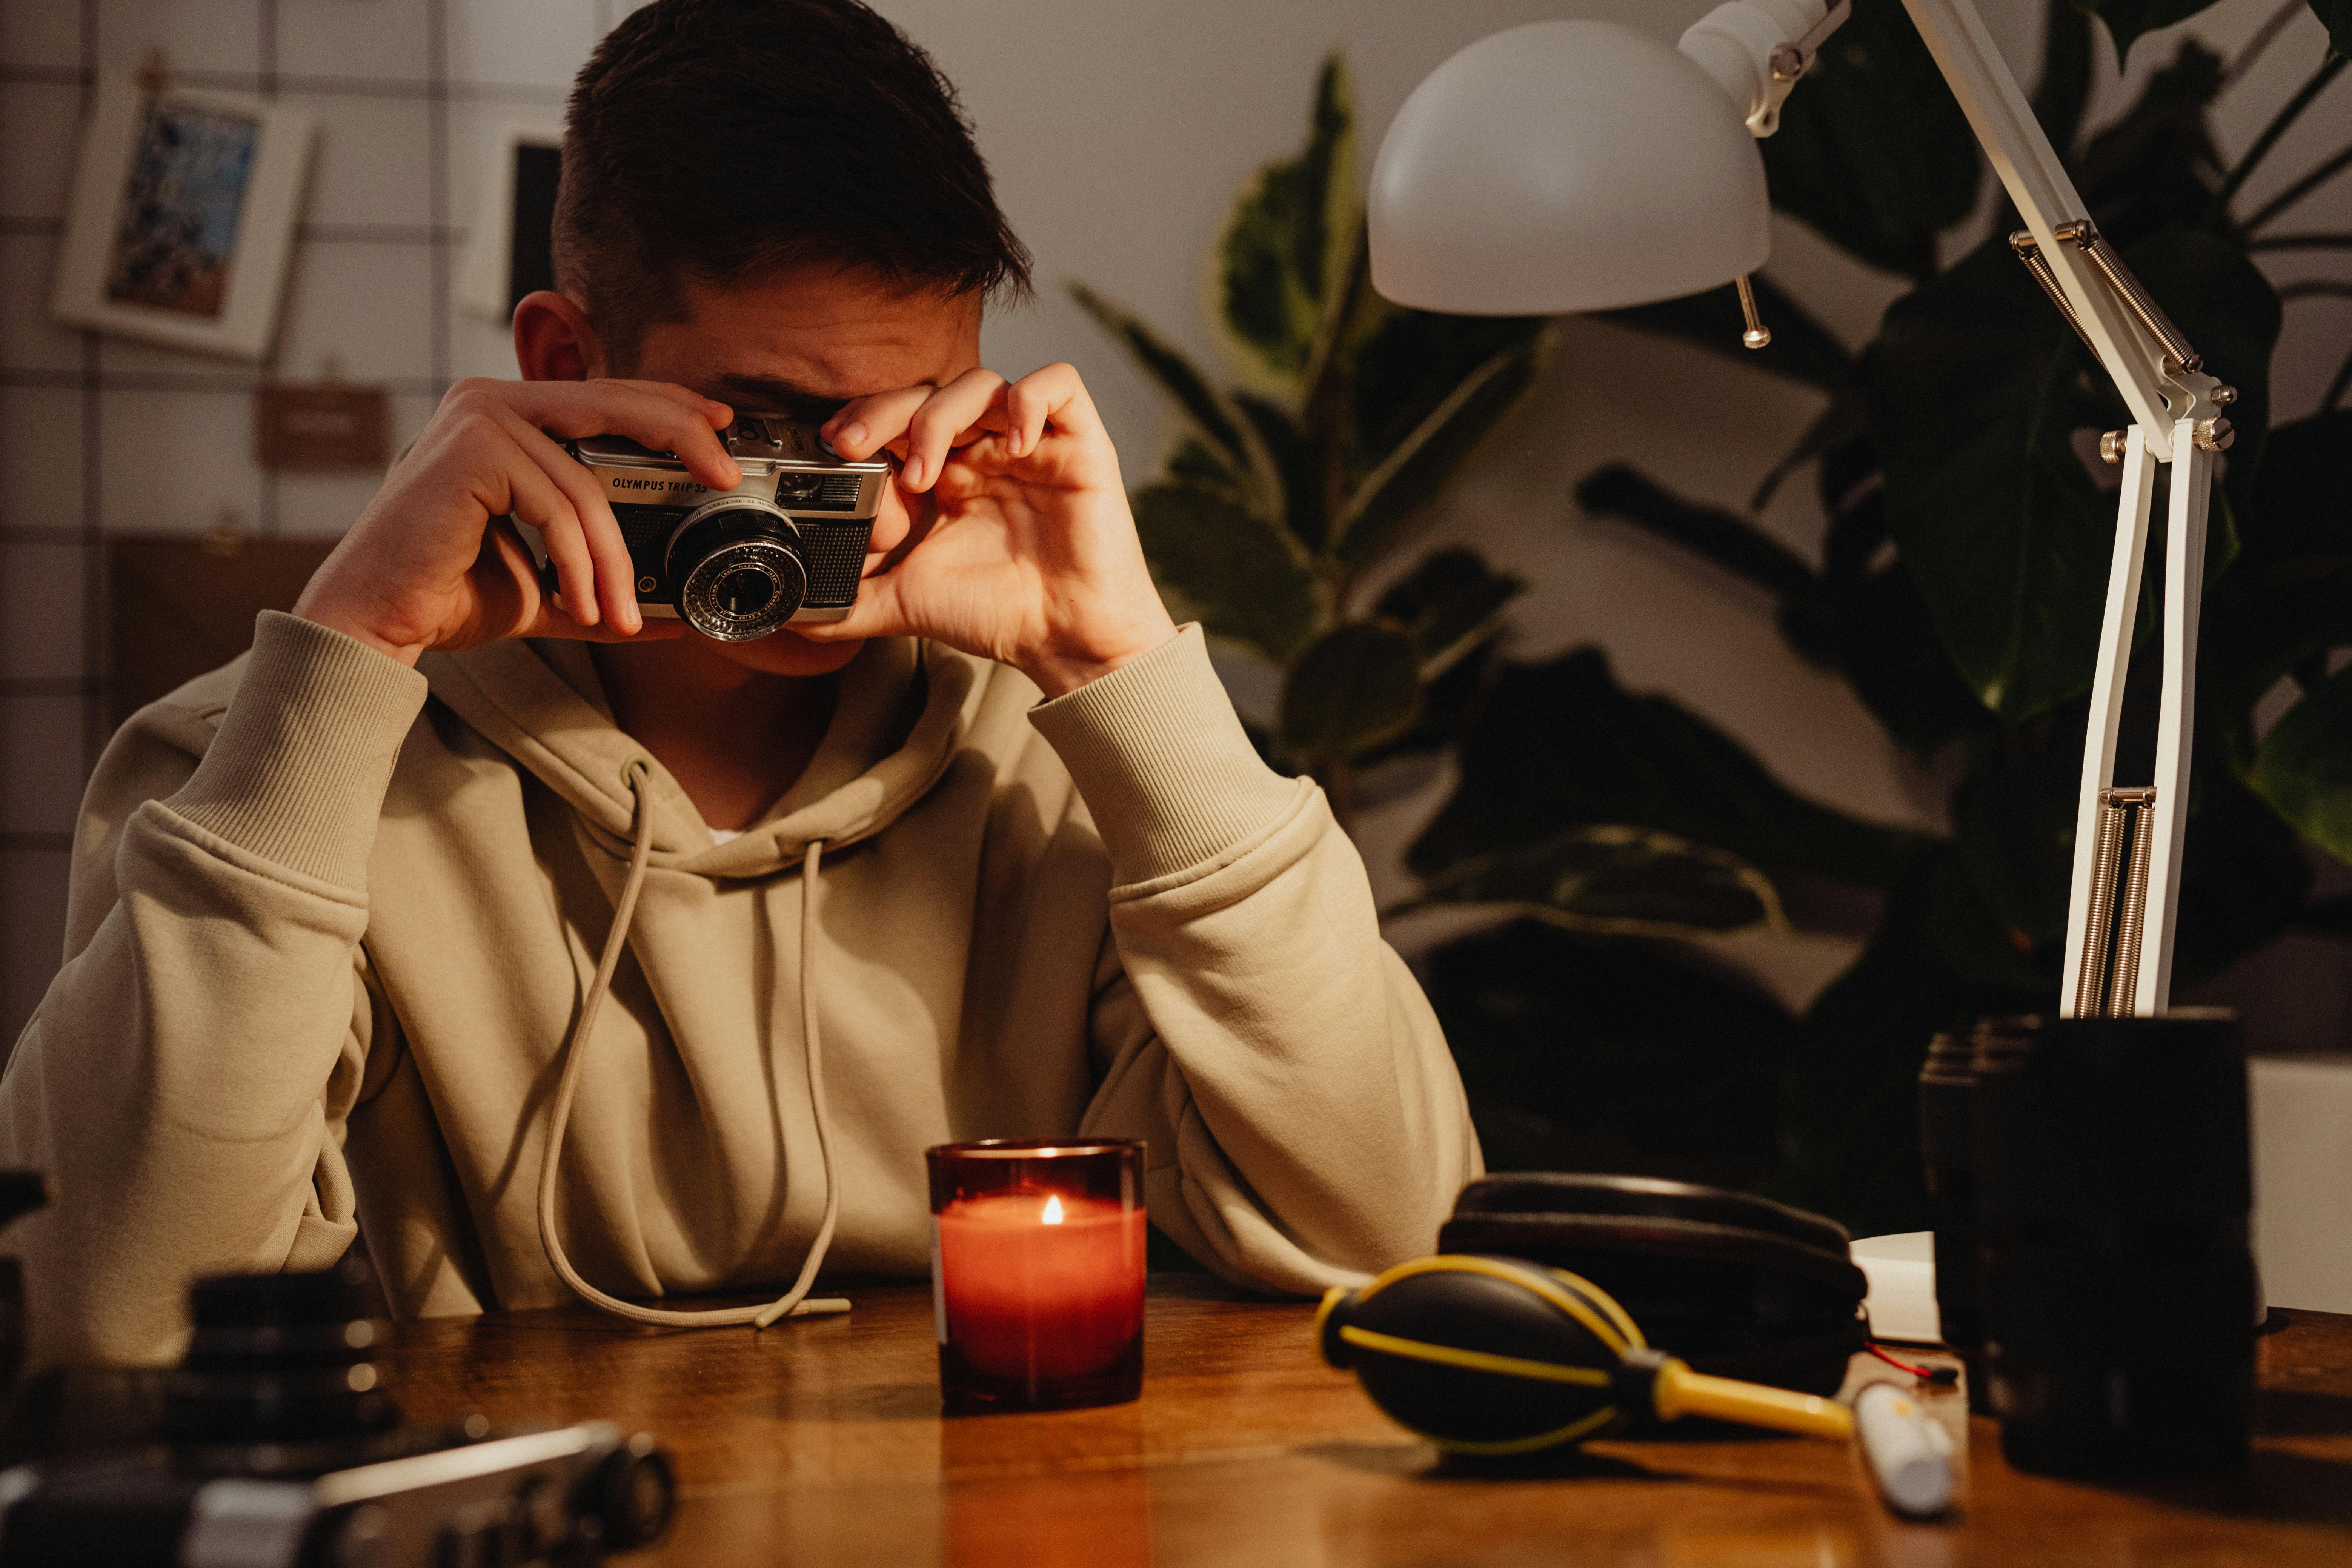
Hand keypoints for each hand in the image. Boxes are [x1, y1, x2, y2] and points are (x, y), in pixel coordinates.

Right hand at [293, 378, 741, 664]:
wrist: (378, 617)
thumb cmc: (451, 592)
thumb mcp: (549, 583)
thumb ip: (601, 583)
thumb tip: (667, 616)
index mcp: (510, 417)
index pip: (608, 398)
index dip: (669, 408)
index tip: (721, 429)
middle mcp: (492, 402)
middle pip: (614, 408)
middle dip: (680, 439)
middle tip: (726, 477)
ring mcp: (479, 417)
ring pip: (588, 486)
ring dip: (614, 561)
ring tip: (620, 613)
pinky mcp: (471, 449)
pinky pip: (557, 507)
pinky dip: (580, 563)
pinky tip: (584, 605)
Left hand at [809, 363, 1177, 697]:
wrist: (1067, 641)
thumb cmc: (999, 614)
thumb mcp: (905, 603)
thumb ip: (849, 602)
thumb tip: (790, 617)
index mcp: (947, 472)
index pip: (899, 417)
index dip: (864, 421)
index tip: (834, 450)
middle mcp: (985, 449)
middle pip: (930, 391)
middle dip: (884, 411)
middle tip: (856, 447)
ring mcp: (1031, 442)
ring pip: (982, 382)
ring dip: (941, 417)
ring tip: (928, 474)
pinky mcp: (1079, 443)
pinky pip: (1057, 385)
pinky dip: (1030, 401)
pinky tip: (1013, 445)